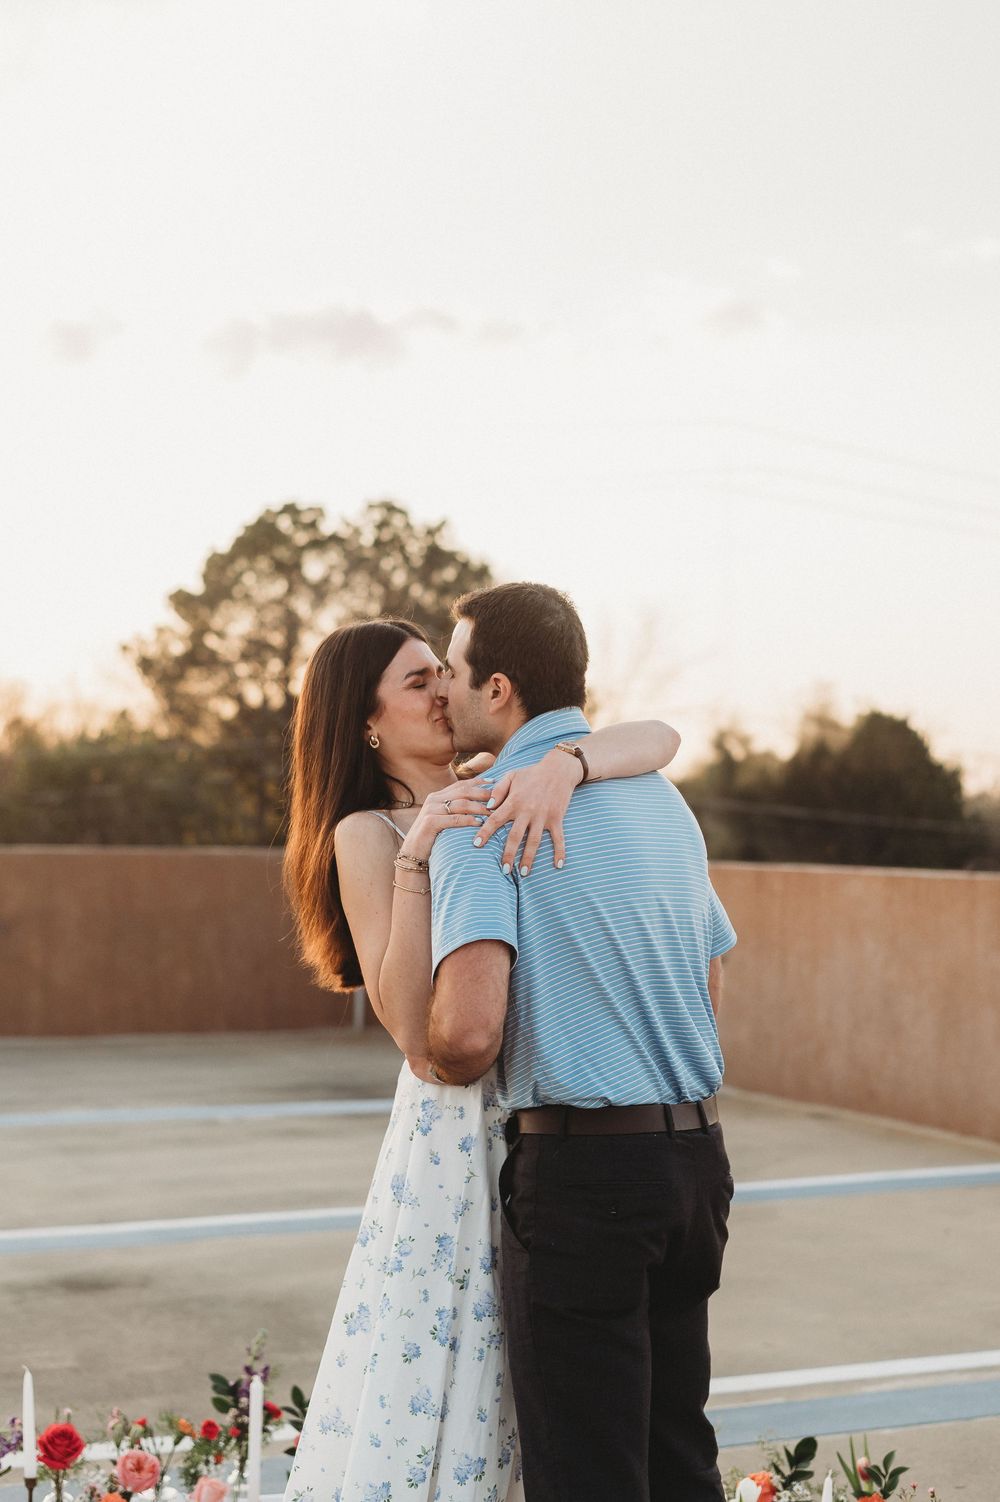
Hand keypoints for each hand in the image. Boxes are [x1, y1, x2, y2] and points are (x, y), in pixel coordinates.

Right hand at [399, 781, 491, 861]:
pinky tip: (480, 824)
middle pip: (463, 791)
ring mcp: (431, 809)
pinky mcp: (430, 822)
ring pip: (461, 804)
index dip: (479, 782)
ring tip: (494, 812)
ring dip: (479, 807)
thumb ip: (456, 810)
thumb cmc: (433, 838)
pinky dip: (468, 820)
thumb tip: (479, 806)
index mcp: (438, 796)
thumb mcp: (444, 819)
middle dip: (483, 793)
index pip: (461, 785)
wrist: (414, 854)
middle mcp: (434, 799)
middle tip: (499, 797)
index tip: (495, 782)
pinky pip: (454, 818)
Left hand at [472, 749, 581, 873]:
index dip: (485, 832)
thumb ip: (497, 790)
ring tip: (523, 873)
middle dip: (509, 854)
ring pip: (534, 841)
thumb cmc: (532, 773)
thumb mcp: (511, 776)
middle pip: (515, 836)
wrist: (558, 769)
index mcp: (513, 801)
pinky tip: (558, 865)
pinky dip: (560, 852)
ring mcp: (543, 816)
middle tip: (504, 871)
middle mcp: (527, 811)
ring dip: (529, 858)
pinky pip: (558, 838)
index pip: (495, 819)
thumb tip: (487, 807)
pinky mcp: (557, 818)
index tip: (476, 845)